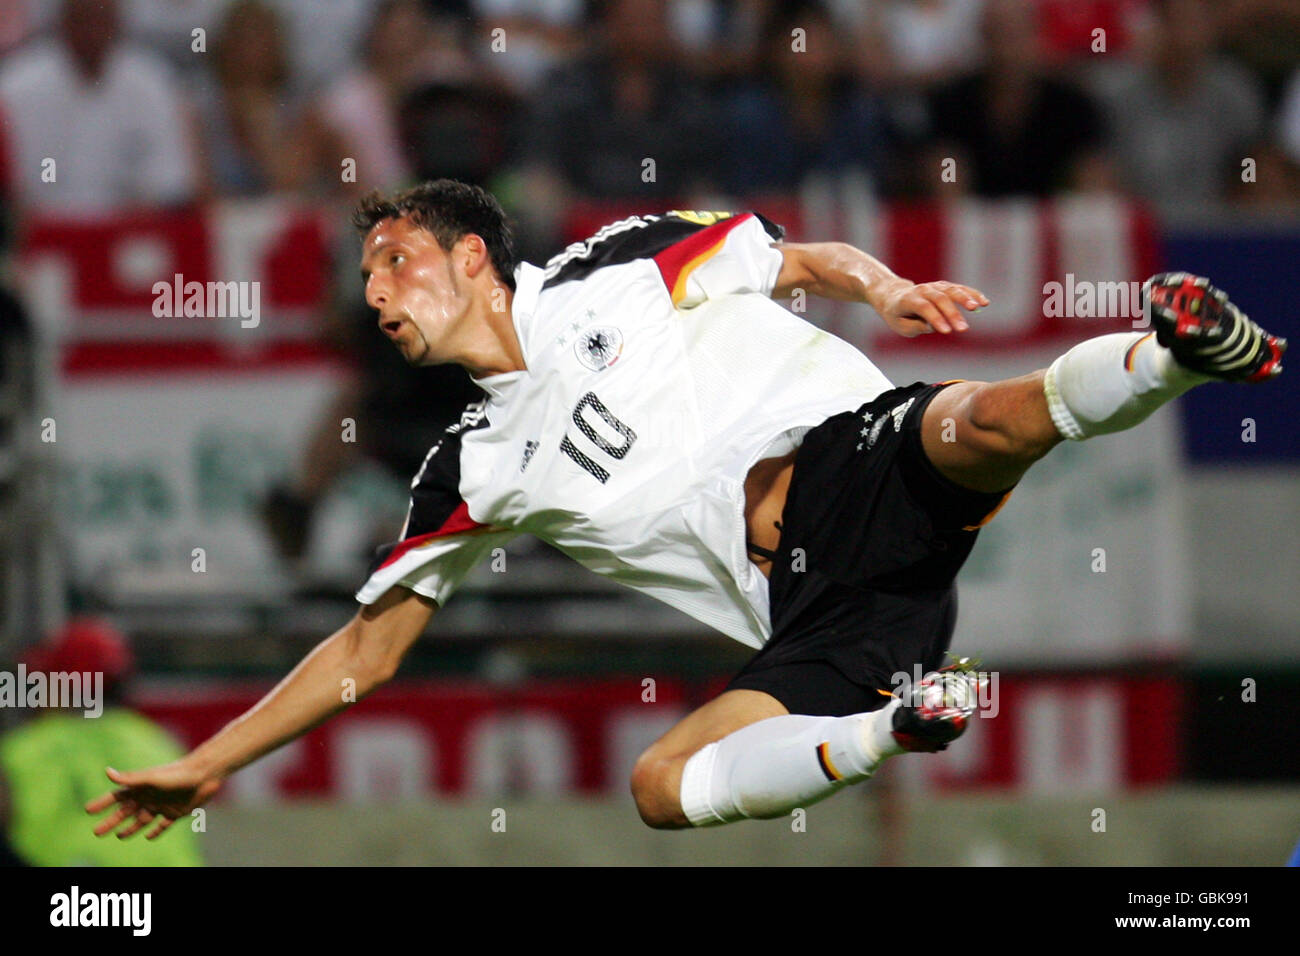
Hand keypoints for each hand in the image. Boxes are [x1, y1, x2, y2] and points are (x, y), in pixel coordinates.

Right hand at [85, 761, 222, 839]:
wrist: (205, 775)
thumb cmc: (177, 774)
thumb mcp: (152, 778)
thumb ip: (130, 779)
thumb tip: (107, 772)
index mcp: (141, 787)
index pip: (117, 796)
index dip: (103, 803)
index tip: (88, 810)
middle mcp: (149, 796)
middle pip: (125, 812)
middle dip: (111, 821)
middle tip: (96, 832)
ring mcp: (162, 805)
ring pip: (141, 820)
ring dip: (130, 828)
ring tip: (119, 836)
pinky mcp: (176, 812)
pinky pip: (163, 824)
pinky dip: (156, 831)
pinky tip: (148, 836)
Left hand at [875, 280, 988, 336]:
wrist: (894, 295)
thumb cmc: (898, 315)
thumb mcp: (901, 326)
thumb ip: (916, 326)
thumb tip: (933, 326)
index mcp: (908, 300)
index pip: (924, 308)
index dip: (936, 318)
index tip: (947, 331)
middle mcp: (922, 290)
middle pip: (940, 299)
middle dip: (952, 314)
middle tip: (963, 329)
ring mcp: (934, 286)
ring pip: (951, 290)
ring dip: (965, 298)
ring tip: (978, 307)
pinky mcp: (944, 287)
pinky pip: (959, 289)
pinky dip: (972, 294)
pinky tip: (984, 302)